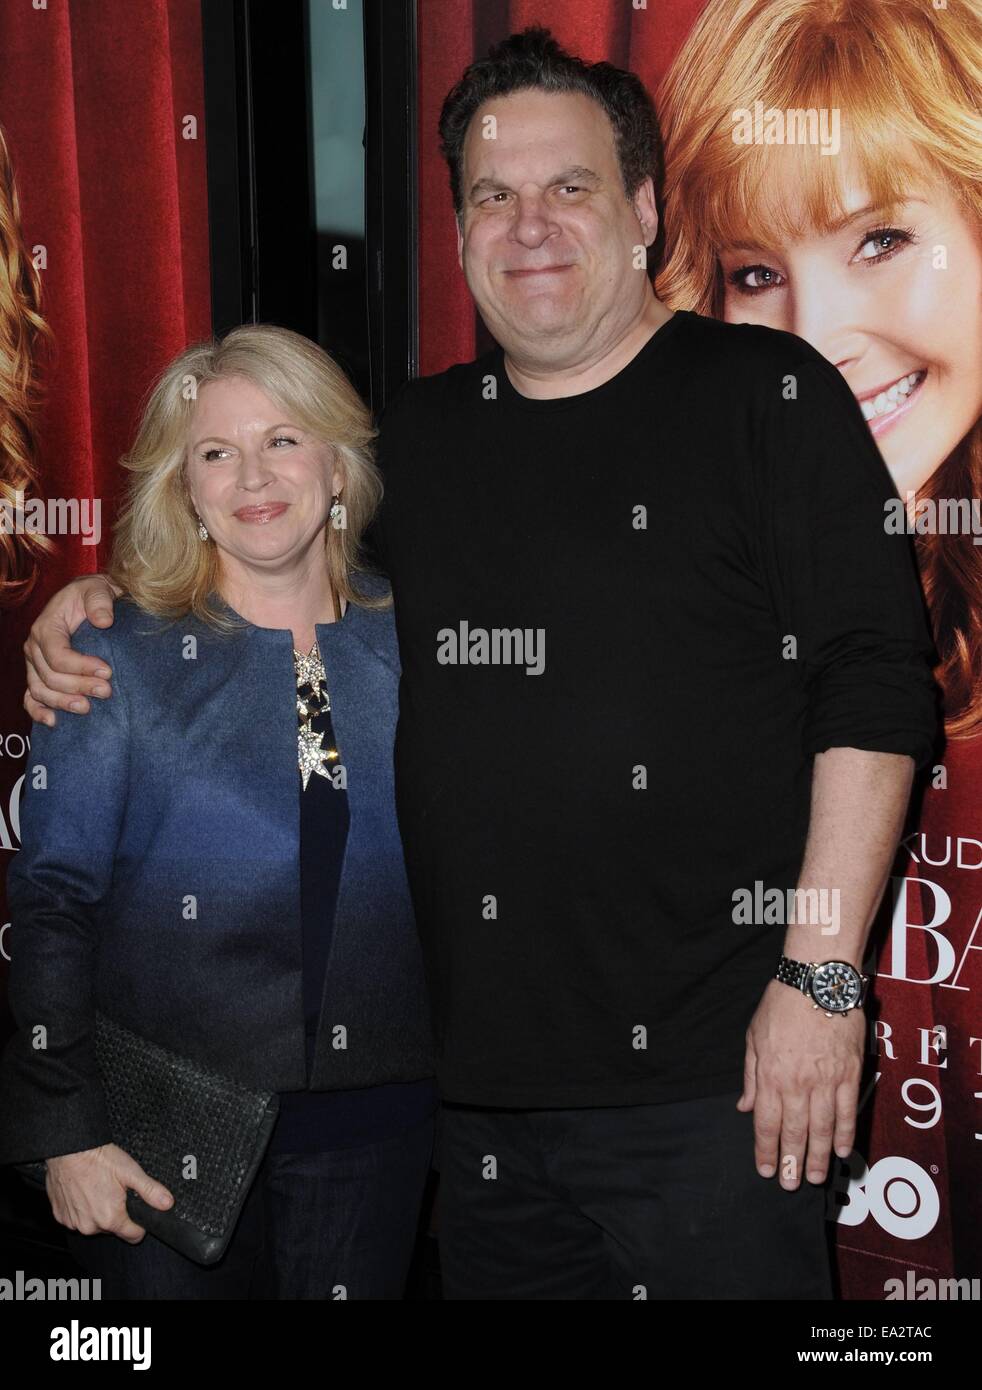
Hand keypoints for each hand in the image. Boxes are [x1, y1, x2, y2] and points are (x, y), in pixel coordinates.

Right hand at [24, 574, 121, 724]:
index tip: (107, 672)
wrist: (89, 601)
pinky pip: (31, 698)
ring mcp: (34, 665)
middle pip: (50, 677)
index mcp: (46, 628)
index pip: (57, 655)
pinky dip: (39, 712)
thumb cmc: (92, 595)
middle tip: (107, 691)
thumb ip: (100, 601)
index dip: (81, 667)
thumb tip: (104, 621)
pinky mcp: (39, 676)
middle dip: (79, 687)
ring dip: (63, 703)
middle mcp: (34, 648)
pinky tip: (54, 722)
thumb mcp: (97, 589)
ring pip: (40, 691)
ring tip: (88, 708)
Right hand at [46, 1143, 174, 1243]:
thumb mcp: (131, 1172)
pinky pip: (77, 1219)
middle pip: (113, 1228)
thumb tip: (167, 1203)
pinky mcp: (60, 1216)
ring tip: (98, 1188)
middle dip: (117, 1214)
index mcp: (111, 1218)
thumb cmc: (98, 1159)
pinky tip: (83, 1191)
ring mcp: (73, 1223)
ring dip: (98, 1212)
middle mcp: (90, 1226)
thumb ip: (151, 1191)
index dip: (140, 1225)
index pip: (133, 1236)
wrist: (68, 1149)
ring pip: (94, 1224)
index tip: (137, 1211)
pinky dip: (82, 1209)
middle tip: (115, 1191)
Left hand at [738, 979, 862, 1188]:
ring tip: (816, 1178)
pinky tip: (842, 1150)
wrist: (816, 981)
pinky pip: (847, 1111)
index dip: (765, 1150)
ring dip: (819, 1157)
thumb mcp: (754, 1037)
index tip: (765, 1170)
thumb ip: (751, 1076)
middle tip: (790, 1184)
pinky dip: (845, 1133)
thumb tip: (746, 1107)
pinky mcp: (849, 1073)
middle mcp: (797, 1083)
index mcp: (770, 1075)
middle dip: (791, 1162)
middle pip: (794, 1132)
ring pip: (822, 1129)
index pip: (766, 1123)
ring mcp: (826, 1081)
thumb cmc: (781, 1005)